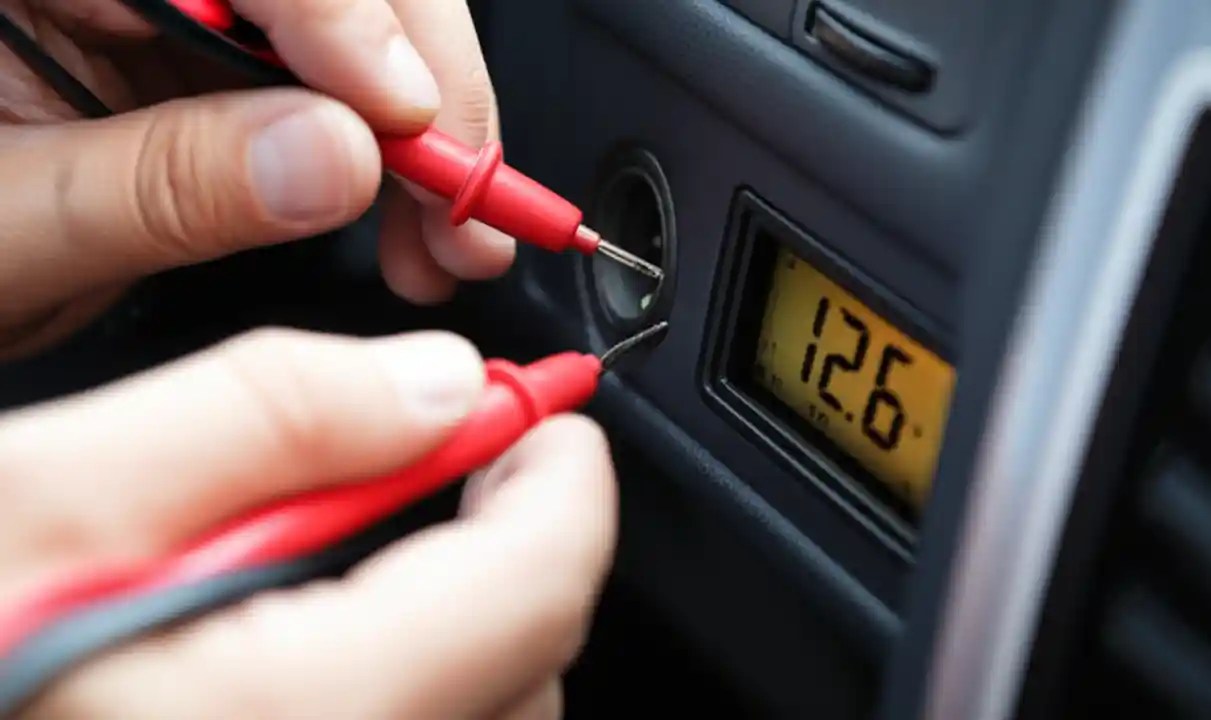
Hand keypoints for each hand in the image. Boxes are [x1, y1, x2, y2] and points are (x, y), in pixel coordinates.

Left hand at [0, 0, 511, 358]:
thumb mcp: (6, 234)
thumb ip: (160, 188)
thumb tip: (336, 157)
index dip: (337, 5)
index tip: (401, 116)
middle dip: (416, 74)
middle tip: (461, 199)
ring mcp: (166, 4)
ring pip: (350, 16)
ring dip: (423, 126)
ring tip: (444, 237)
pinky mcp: (207, 49)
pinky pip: (332, 72)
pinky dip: (391, 149)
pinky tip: (407, 211)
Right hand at [0, 328, 615, 718]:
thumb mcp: (47, 492)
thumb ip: (267, 419)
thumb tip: (438, 384)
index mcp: (302, 716)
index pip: (543, 580)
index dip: (565, 474)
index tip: (545, 410)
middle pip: (528, 662)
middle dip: (518, 544)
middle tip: (461, 461)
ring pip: (482, 717)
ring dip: (470, 619)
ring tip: (380, 540)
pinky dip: (411, 680)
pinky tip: (316, 636)